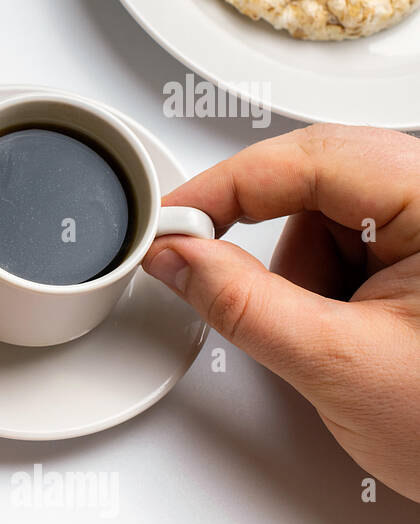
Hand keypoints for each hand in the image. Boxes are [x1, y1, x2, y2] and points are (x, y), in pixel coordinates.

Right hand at [143, 125, 419, 501]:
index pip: (307, 159)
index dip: (223, 188)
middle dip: (273, 245)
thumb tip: (177, 257)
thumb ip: (240, 303)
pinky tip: (355, 334)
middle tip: (224, 281)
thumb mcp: (337, 364)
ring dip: (307, 276)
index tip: (169, 220)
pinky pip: (353, 246)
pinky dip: (330, 288)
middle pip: (316, 180)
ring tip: (339, 339)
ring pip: (329, 217)